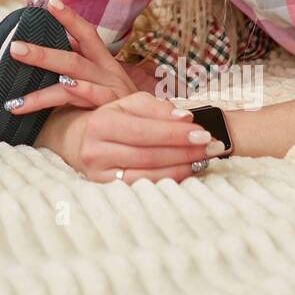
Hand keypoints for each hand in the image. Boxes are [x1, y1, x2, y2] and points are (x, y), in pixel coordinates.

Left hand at [6, 0, 155, 115]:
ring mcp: (110, 89)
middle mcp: (107, 71)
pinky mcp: (112, 106)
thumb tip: (56, 42)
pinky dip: (77, 91)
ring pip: (74, 78)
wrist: (152, 128)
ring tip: (16, 99)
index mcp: (103, 61)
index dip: (69, 17)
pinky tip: (62, 88)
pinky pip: (91, 97)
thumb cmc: (118, 102)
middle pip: (71, 57)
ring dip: (43, 90)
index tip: (49, 1)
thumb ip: (81, 62)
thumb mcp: (103, 80)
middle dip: (41, 53)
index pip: (87, 33)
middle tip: (13, 48)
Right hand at [38, 93, 227, 183]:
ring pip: (148, 173)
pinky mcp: (107, 190)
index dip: (175, 132)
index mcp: (100, 123)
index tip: (202, 131)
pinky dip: (170, 178)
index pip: (144, 129)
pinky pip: (145, 186)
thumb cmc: (113, 120)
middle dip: (184, 150)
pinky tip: (188, 169)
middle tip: (211, 145)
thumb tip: (184, 117)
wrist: (82, 142)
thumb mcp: (128, 105)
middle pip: (148, 153)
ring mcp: (100, 174)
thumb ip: (156, 107)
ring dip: (182, 166)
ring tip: (205, 157)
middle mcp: (95, 150)